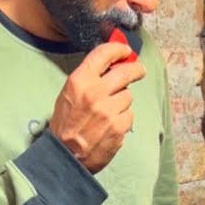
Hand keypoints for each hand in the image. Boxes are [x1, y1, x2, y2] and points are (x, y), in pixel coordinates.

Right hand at [48, 41, 145, 173]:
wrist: (65, 155)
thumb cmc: (65, 125)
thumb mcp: (68, 95)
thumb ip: (89, 79)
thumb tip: (111, 68)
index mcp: (80, 81)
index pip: (103, 54)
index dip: (118, 49)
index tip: (125, 50)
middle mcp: (96, 93)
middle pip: (126, 72)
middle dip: (136, 69)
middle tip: (139, 70)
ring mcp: (110, 110)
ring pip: (128, 96)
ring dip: (122, 101)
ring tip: (108, 111)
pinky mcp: (120, 126)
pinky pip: (129, 115)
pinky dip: (123, 118)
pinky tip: (111, 124)